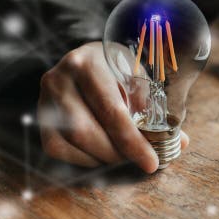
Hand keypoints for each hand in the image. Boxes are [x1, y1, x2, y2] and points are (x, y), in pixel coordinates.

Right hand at [38, 42, 188, 171]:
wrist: (89, 57)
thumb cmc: (118, 68)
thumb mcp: (138, 77)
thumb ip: (154, 107)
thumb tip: (178, 142)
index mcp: (87, 62)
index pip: (111, 110)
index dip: (132, 141)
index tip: (152, 161)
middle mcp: (59, 78)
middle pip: (86, 131)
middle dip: (118, 153)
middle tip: (141, 160)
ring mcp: (45, 98)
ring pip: (72, 143)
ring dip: (103, 157)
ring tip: (126, 154)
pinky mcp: (40, 116)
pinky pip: (59, 148)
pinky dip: (85, 158)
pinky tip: (103, 152)